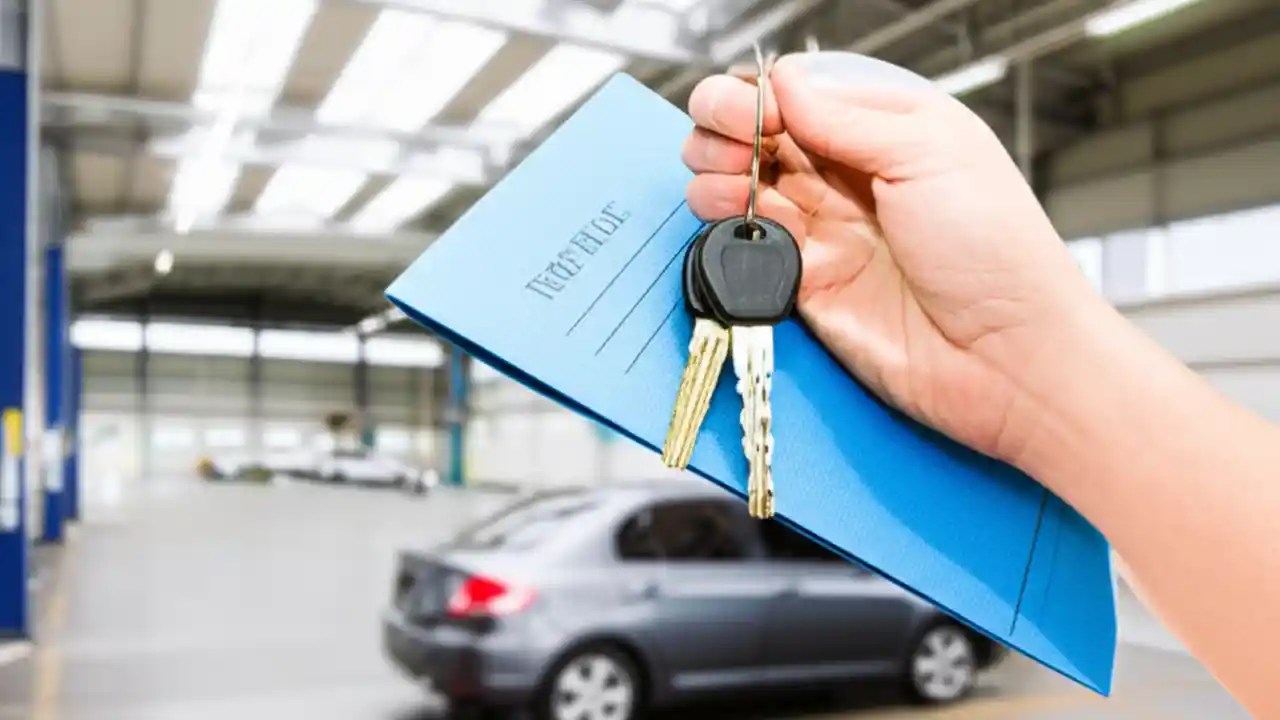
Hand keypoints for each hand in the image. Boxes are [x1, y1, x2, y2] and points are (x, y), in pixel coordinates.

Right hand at [683, 53, 1101, 464]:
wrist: (1005, 356)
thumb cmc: (997, 251)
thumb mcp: (928, 151)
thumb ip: (845, 116)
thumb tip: (783, 81)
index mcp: (886, 129)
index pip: (799, 92)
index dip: (761, 93)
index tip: (752, 109)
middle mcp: (849, 177)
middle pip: (758, 134)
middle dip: (726, 127)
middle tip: (732, 142)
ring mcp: (824, 230)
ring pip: (740, 185)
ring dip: (715, 174)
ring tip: (726, 183)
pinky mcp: (805, 283)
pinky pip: (746, 247)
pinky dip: (724, 228)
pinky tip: (733, 219)